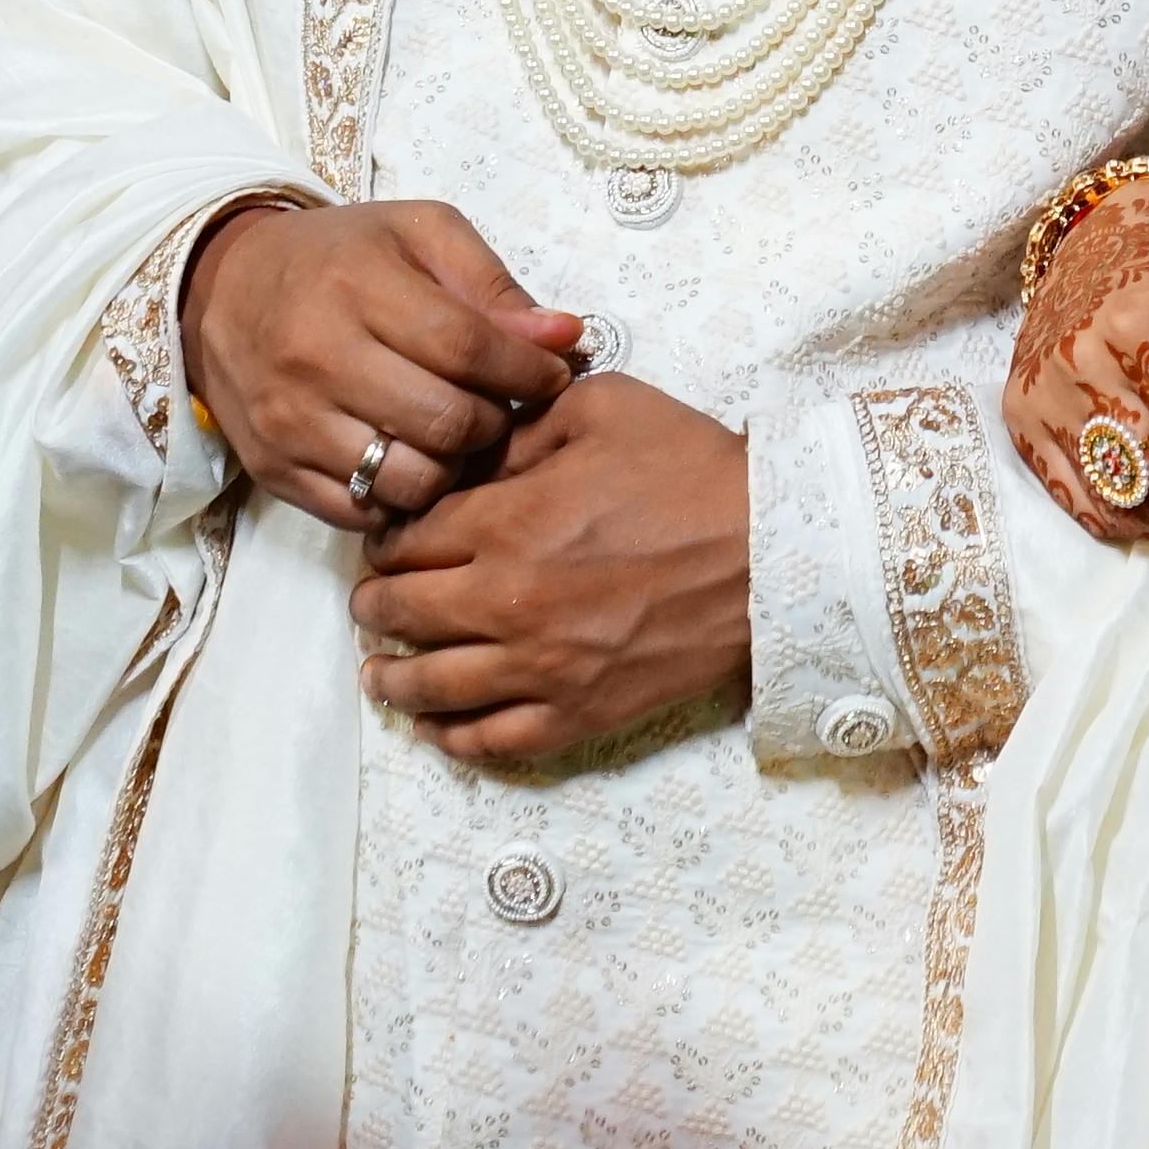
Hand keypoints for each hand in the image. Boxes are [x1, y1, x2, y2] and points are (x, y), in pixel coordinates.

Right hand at [179, 196, 581, 535]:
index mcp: (359, 287)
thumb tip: (565, 338)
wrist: (224, 290)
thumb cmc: (341, 258)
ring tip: (452, 435)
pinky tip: (408, 458)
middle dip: (494, 423)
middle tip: (497, 408)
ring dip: (452, 467)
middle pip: (446, 423)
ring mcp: (290, 423)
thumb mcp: (419, 235)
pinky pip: (365, 514)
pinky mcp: (273, 471)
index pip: (468, 347)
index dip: (526, 371)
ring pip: (412, 482)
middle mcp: (317, 358)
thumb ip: (493, 284)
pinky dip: (400, 498)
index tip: (550, 376)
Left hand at [347, 371, 753, 763]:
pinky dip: (450, 736)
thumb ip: (521, 421)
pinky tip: (436, 724)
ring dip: (393, 678)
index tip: (389, 544)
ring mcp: (540, 667)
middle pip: (401, 614)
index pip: (405, 542)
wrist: (773, 548)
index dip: (387, 542)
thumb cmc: (692, 470)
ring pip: (430, 687)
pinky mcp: (577, 712)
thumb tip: (472, 448)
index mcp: (505, 523)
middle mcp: (505, 602)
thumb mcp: (602, 407)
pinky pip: (491, 740)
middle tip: (374, 602)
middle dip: (376, 605)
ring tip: (382, 673)